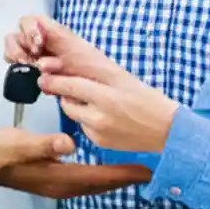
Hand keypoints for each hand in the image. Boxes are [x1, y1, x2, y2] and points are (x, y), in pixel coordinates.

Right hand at [0, 158, 153, 198]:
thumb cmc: (4, 151)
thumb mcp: (23, 143)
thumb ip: (45, 144)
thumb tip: (69, 144)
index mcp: (58, 177)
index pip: (98, 177)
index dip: (122, 174)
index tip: (145, 171)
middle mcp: (62, 185)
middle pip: (100, 184)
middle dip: (124, 178)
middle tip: (148, 172)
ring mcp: (57, 184)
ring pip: (93, 184)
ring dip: (113, 178)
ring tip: (132, 172)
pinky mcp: (53, 178)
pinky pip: (85, 180)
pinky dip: (99, 176)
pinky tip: (103, 170)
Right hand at [4, 15, 130, 87]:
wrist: (104, 88)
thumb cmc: (97, 69)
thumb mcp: (83, 56)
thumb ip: (63, 57)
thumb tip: (41, 65)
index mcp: (54, 33)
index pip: (32, 20)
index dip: (29, 29)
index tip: (37, 46)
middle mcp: (42, 43)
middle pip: (17, 34)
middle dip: (18, 47)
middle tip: (28, 61)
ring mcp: (37, 57)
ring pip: (14, 49)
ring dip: (16, 57)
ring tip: (27, 69)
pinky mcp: (35, 74)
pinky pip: (19, 68)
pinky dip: (19, 72)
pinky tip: (29, 79)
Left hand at [40, 73, 178, 153]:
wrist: (166, 131)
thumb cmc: (147, 100)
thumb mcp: (124, 79)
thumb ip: (97, 73)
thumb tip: (71, 65)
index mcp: (108, 95)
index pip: (72, 85)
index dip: (55, 79)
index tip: (43, 73)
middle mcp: (101, 115)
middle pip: (68, 101)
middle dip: (61, 91)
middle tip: (53, 83)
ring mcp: (99, 131)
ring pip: (73, 113)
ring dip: (75, 104)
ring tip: (92, 99)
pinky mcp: (99, 143)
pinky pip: (83, 126)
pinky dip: (87, 119)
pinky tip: (103, 117)